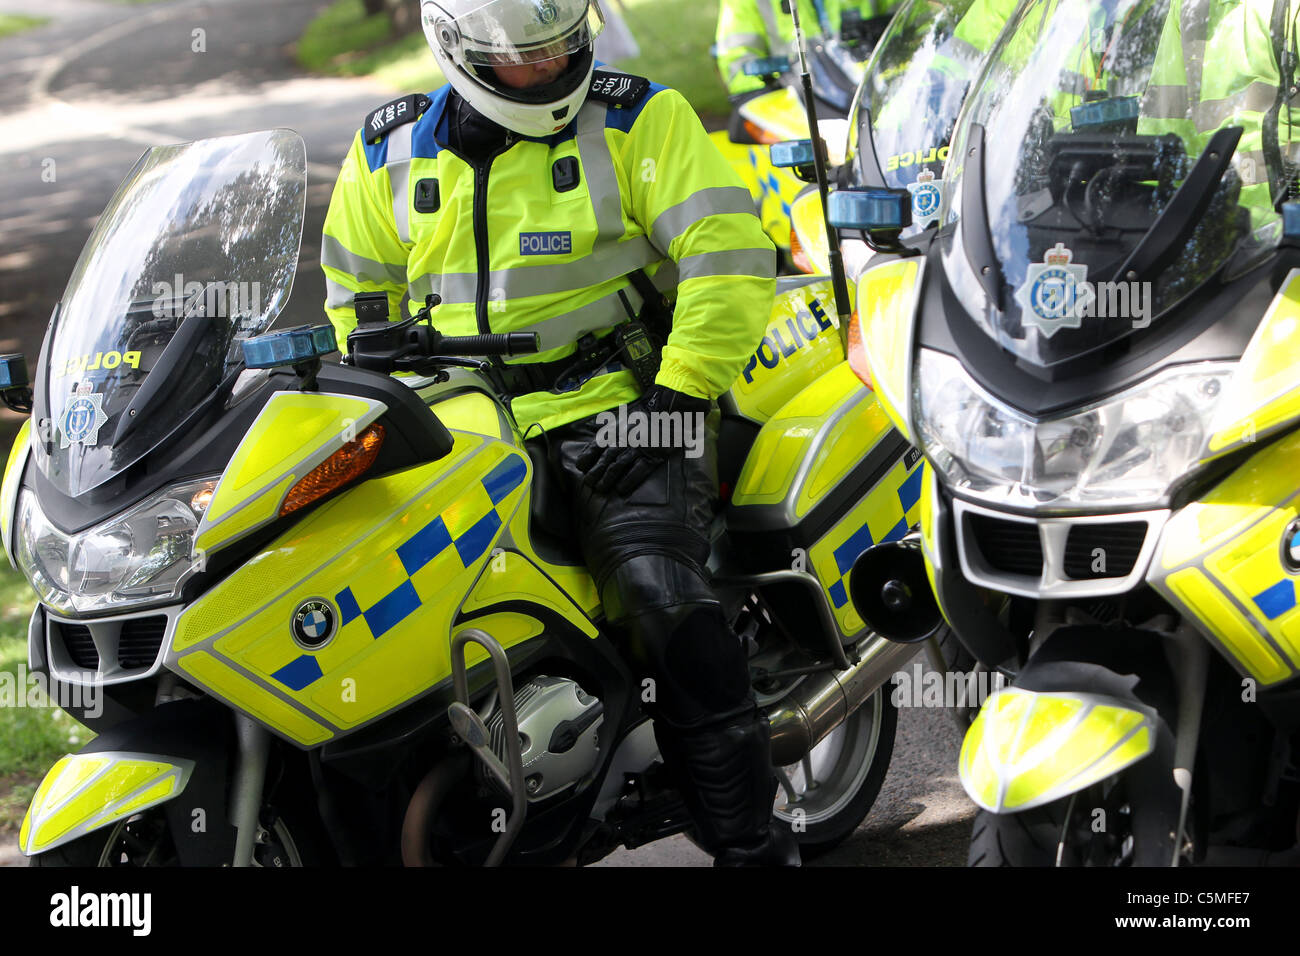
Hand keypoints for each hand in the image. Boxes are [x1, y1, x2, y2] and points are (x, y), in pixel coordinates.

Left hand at [577, 385, 711, 495]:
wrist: (667, 408)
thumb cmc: (646, 412)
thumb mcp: (624, 414)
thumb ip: (609, 424)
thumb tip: (593, 426)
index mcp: (616, 429)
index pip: (596, 445)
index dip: (587, 457)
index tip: (580, 467)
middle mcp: (623, 439)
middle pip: (605, 458)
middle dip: (595, 472)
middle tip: (589, 483)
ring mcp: (637, 448)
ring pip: (617, 466)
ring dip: (607, 479)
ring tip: (600, 488)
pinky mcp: (651, 456)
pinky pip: (637, 471)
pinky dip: (628, 481)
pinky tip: (621, 489)